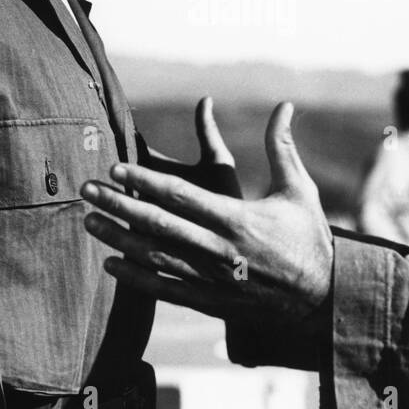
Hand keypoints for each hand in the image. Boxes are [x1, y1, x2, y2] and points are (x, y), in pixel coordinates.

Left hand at [82, 102, 332, 327]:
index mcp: (238, 219)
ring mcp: (212, 280)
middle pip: (158, 225)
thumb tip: (285, 106)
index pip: (181, 196)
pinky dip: (136, 277)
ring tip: (89, 223)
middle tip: (87, 190)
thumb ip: (283, 147)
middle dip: (119, 205)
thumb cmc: (309, 239)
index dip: (144, 181)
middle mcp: (219, 250)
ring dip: (118, 239)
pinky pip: (164, 289)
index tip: (116, 167)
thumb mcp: (299, 189)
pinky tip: (112, 264)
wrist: (321, 299)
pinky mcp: (210, 302)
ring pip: (155, 257)